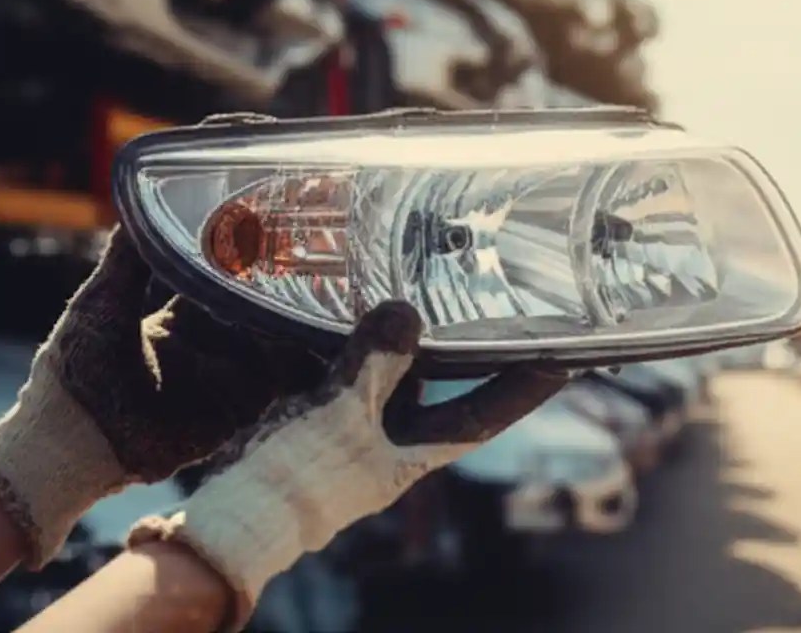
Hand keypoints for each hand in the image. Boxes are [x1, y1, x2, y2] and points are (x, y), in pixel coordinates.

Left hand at [0, 229, 325, 566]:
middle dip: (292, 290)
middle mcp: (212, 347)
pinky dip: (307, 361)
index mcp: (181, 320)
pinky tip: (324, 336)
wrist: (74, 436)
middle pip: (264, 312)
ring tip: (334, 293)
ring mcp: (228, 379)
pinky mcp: (240, 409)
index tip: (278, 230)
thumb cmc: (77, 367)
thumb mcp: (102, 298)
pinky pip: (282, 384)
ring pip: (282, 343)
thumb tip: (135, 203)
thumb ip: (127, 256)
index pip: (229, 284)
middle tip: (323, 256)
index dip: (253, 262)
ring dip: (305, 321)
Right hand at [128, 302, 566, 630]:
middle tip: (491, 297)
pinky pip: (344, 371)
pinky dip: (348, 340)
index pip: (489, 413)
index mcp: (416, 452)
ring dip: (401, 335)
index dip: (528, 385)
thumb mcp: (344, 414)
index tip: (568, 355)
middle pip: (443, 386)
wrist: (231, 517)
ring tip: (420, 283)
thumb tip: (408, 313)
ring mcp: (354, 431)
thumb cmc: (299, 479)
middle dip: (463, 344)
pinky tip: (345, 304)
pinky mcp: (315, 419)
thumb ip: (377, 362)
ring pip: (391, 373)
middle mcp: (394, 441)